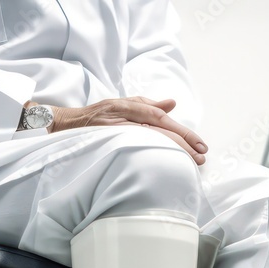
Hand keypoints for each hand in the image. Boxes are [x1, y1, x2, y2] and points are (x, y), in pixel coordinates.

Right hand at [44, 97, 207, 164]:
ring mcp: (115, 129)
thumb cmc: (98, 115)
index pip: (163, 120)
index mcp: (131, 107)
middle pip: (160, 129)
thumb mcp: (124, 104)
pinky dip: (149, 153)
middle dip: (183, 143)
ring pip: (148, 137)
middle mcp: (125, 116)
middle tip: (202, 157)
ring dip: (171, 150)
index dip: (183, 133)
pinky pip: (131, 146)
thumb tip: (172, 104)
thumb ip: (148, 105)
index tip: (201, 146)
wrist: (67, 122)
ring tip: (190, 162)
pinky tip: (163, 163)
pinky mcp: (106, 140)